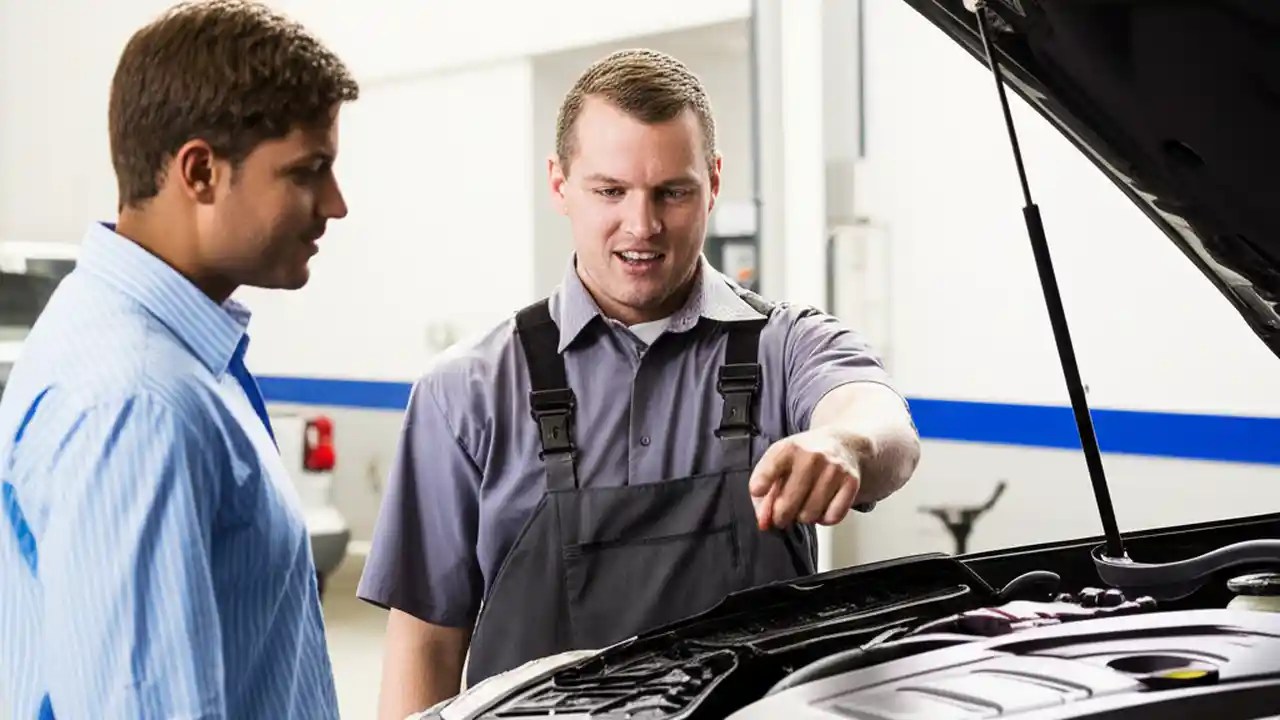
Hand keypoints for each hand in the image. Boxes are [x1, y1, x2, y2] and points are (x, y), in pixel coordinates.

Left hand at [747, 429, 863, 530]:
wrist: (842, 445)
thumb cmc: (804, 458)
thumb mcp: (778, 464)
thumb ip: (764, 494)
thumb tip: (764, 522)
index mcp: (789, 449)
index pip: (769, 470)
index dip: (760, 485)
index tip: (758, 491)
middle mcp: (812, 457)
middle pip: (787, 506)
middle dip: (780, 517)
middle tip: (782, 514)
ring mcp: (834, 469)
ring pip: (809, 516)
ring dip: (803, 517)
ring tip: (804, 505)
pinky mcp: (851, 483)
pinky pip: (832, 517)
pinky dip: (824, 519)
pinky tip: (822, 506)